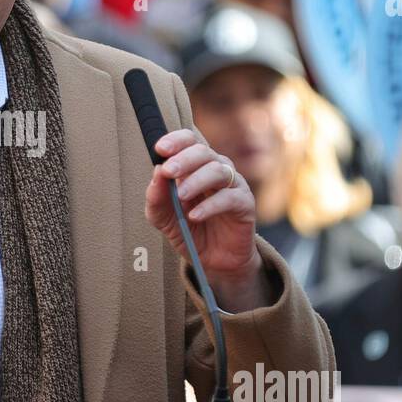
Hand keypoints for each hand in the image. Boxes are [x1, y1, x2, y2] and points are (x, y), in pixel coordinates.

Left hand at [144, 128, 266, 310]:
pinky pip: (230, 197)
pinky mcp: (245, 204)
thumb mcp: (163, 218)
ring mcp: (232, 185)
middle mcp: (216, 169)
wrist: (213, 261)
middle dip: (183, 159)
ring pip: (218, 170)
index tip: (160, 149)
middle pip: (203, 151)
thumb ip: (156, 197)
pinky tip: (195, 215)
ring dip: (196, 180)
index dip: (176, 140)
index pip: (189, 141)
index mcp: (195, 166)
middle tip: (168, 172)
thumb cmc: (189, 231)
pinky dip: (211, 205)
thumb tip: (156, 172)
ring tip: (181, 196)